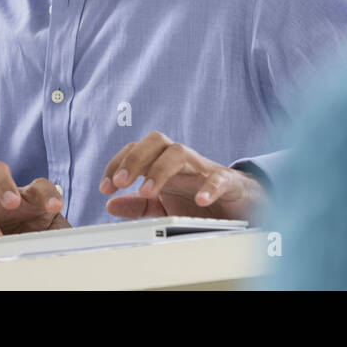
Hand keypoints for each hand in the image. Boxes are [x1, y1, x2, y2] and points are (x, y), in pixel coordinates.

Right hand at [0, 160, 71, 240]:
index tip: (56, 204)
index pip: (40, 184)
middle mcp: (5, 196)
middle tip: (14, 203)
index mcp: (31, 196)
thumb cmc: (34, 237)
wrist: (13, 250)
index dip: (47, 192)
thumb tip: (77, 245)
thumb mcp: (52, 236)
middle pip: (0, 175)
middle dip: (6, 186)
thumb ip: (61, 235)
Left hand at [98, 131, 266, 220]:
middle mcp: (182, 161)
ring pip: (179, 153)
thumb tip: (110, 204)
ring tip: (146, 192)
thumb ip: (138, 205)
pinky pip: (218, 178)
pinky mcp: (228, 182)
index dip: (117, 164)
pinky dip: (208, 188)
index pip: (136, 150)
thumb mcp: (164, 205)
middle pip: (155, 141)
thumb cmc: (199, 199)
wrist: (242, 205)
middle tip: (119, 183)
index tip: (104, 188)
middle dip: (134, 159)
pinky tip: (199, 200)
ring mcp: (204, 169)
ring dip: (159, 170)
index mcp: (163, 164)